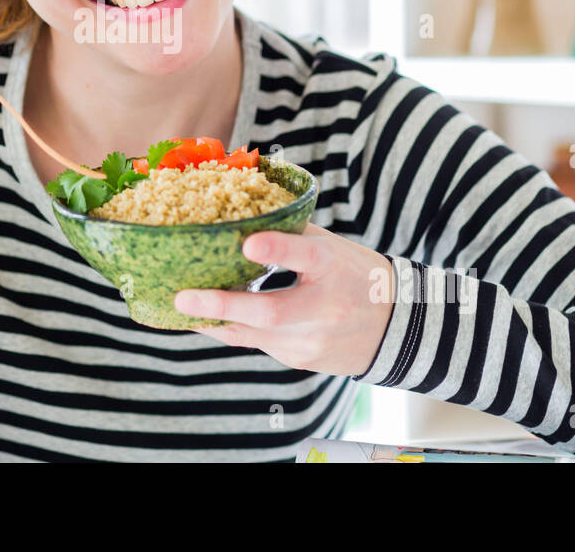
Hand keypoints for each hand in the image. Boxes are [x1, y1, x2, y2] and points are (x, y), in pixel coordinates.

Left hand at [173, 223, 394, 375]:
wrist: (397, 329)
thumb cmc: (355, 274)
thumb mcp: (331, 246)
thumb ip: (289, 234)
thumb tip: (238, 214)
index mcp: (334, 266)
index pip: (306, 256)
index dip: (277, 250)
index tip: (247, 245)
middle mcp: (324, 307)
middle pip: (270, 311)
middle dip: (222, 305)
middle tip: (182, 297)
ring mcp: (312, 340)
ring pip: (253, 334)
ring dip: (212, 321)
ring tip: (177, 309)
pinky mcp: (299, 359)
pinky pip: (256, 343)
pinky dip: (228, 329)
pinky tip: (202, 318)